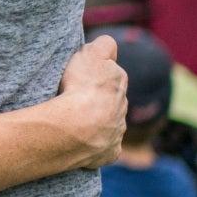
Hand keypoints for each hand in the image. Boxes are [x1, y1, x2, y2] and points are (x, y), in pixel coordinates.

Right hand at [47, 36, 128, 170]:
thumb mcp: (93, 53)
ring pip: (109, 125)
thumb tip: (109, 44)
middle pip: (112, 101)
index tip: (85, 76)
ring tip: (74, 122)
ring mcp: (117, 132)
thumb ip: (105, 45)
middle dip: (100, 100)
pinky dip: (96, 146)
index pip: (113, 74)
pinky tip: (81, 143)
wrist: (77, 127)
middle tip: (76, 99)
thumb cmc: (82, 88)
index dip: (99, 74)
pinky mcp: (109, 153)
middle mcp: (122, 108)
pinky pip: (104, 148)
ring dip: (97, 123)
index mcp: (119, 83)